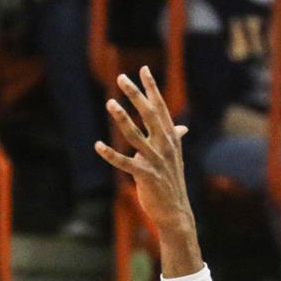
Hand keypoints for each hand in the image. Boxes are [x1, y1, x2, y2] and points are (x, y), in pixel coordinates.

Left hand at [95, 68, 193, 239]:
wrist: (175, 211)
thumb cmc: (171, 182)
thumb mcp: (175, 158)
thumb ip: (175, 140)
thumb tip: (182, 128)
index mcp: (170, 138)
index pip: (160, 107)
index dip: (152, 88)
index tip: (143, 69)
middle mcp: (164, 145)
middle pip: (148, 114)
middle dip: (135, 95)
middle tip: (121, 78)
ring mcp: (156, 160)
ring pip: (135, 135)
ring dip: (122, 118)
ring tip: (110, 102)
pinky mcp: (146, 176)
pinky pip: (125, 163)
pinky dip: (111, 155)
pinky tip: (98, 146)